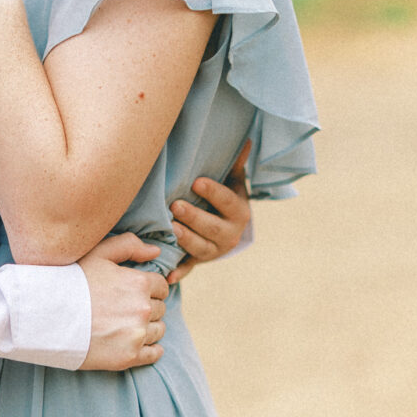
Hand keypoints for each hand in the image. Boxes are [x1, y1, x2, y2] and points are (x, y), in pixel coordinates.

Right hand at [77, 233, 167, 370]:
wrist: (45, 317)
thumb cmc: (70, 282)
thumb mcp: (97, 254)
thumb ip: (129, 245)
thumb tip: (156, 251)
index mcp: (139, 283)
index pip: (161, 286)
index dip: (149, 288)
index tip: (134, 293)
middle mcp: (142, 309)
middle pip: (160, 308)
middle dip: (147, 307)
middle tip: (126, 309)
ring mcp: (136, 335)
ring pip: (158, 330)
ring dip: (148, 327)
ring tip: (127, 325)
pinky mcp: (128, 357)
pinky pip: (154, 354)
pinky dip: (151, 350)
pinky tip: (136, 343)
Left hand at [166, 141, 251, 285]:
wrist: (225, 229)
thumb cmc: (224, 198)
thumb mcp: (232, 182)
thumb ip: (235, 165)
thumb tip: (246, 141)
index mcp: (239, 212)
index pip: (228, 202)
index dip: (213, 193)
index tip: (197, 182)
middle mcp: (229, 235)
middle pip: (213, 228)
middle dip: (195, 218)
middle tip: (175, 205)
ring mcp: (213, 251)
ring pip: (201, 249)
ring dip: (186, 240)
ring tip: (170, 228)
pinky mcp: (198, 262)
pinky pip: (188, 269)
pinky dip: (179, 272)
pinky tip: (169, 275)